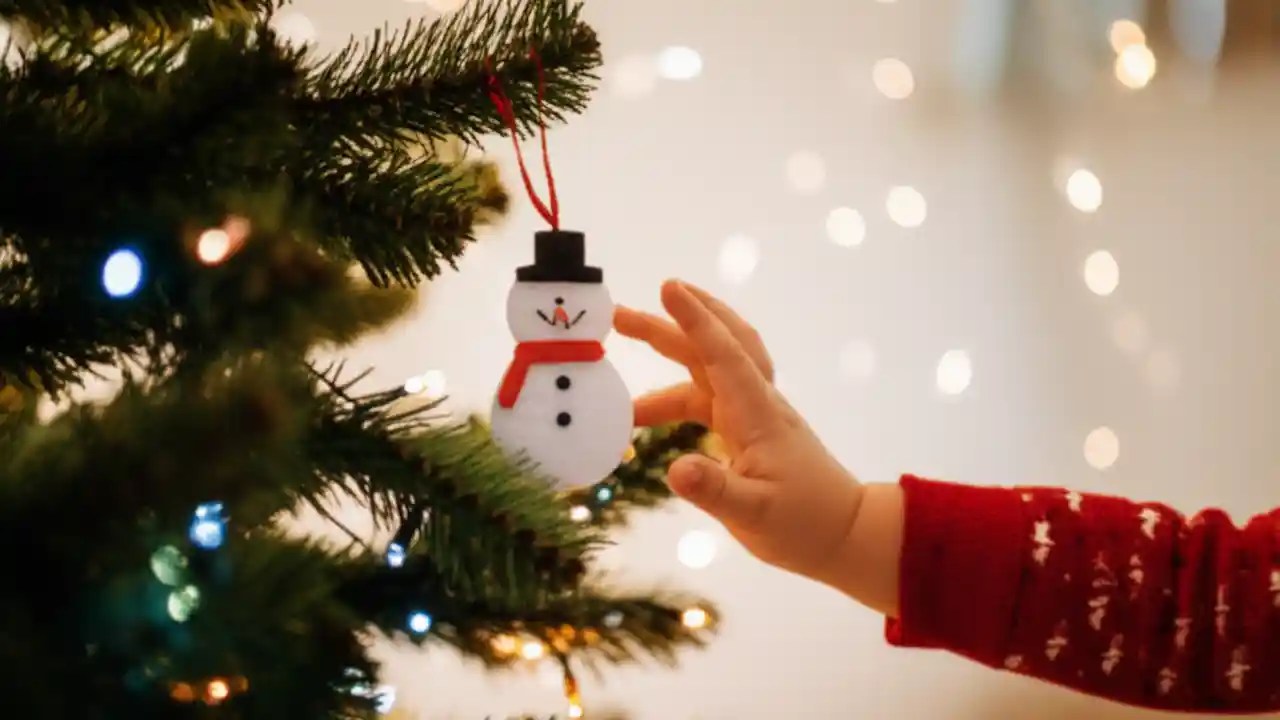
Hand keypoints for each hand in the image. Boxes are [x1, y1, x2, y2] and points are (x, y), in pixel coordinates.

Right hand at [614, 280, 866, 589]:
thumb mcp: (756, 514)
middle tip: (620, 314)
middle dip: (668, 326)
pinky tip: (645, 413)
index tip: (668, 287)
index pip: (723, 355)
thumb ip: (714, 490)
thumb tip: (673, 469)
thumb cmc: (805, 522)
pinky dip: (674, 396)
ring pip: (707, 370)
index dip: (695, 320)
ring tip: (623, 358)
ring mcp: (751, 415)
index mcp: (756, 414)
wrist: (844, 532)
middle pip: (710, 350)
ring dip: (668, 357)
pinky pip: (706, 398)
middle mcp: (753, 404)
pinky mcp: (747, 430)